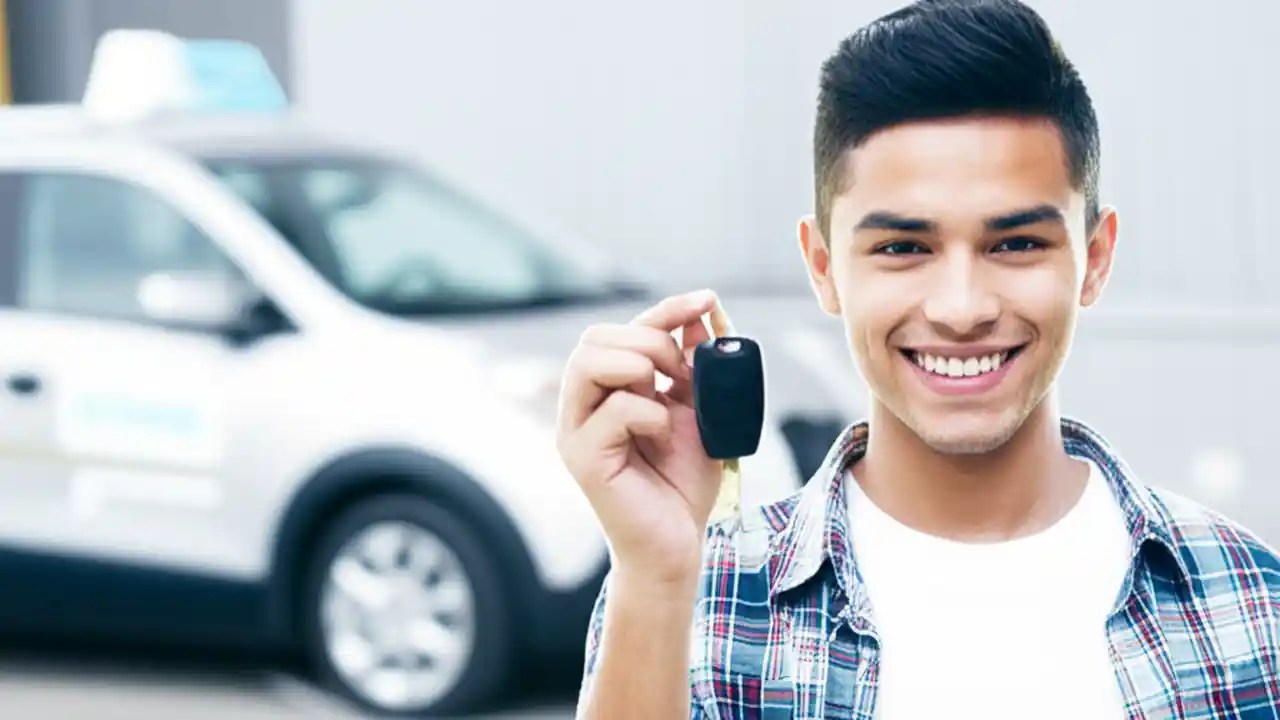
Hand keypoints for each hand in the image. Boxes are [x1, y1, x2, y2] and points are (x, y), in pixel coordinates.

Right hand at [556, 289, 722, 585]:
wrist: (676, 543)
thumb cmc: (681, 482)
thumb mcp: (698, 411)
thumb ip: (693, 366)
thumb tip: (701, 315)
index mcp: (605, 389)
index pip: (623, 329)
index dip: (666, 309)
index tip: (707, 300)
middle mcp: (581, 404)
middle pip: (596, 336)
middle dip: (649, 340)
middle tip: (684, 373)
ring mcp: (576, 430)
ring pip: (588, 362)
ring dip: (639, 365)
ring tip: (668, 394)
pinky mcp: (582, 458)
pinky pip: (613, 410)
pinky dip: (648, 413)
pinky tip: (662, 435)